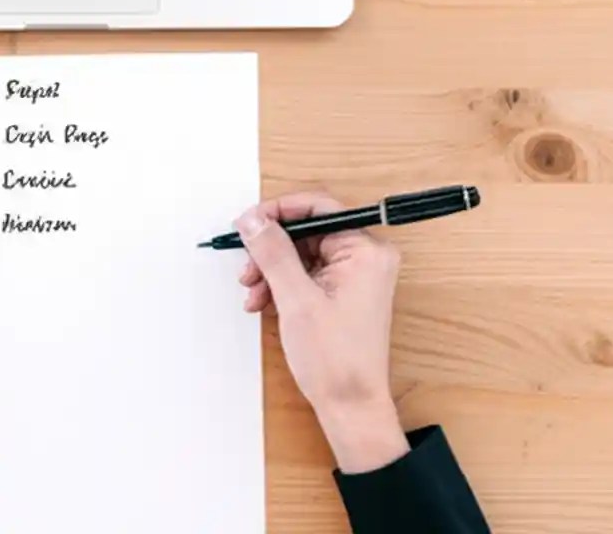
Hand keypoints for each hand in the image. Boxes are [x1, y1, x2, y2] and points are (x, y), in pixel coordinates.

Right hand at [235, 192, 408, 474]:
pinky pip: (306, 274)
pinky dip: (282, 285)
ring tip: (253, 293)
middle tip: (246, 267)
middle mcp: (366, 258)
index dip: (277, 213)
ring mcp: (356, 276)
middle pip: (307, 231)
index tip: (247, 225)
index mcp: (366, 251)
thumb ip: (274, 253)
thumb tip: (252, 219)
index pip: (318, 208)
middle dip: (271, 249)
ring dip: (272, 270)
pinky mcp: (344, 293)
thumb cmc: (335, 360)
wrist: (350, 405)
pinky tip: (263, 302)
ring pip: (301, 254)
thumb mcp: (296, 299)